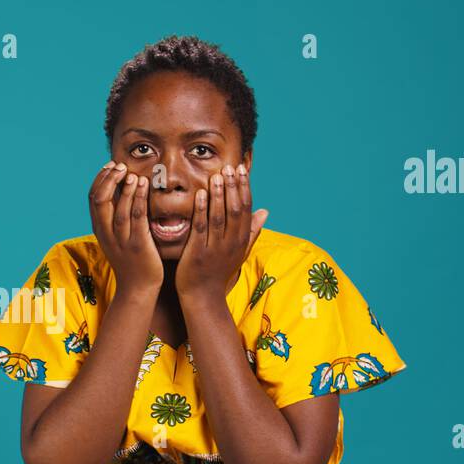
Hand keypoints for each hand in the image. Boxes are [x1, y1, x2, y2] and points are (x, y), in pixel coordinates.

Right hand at [88, 161, 162, 294]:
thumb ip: (115, 218)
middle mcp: (107, 233)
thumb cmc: (131, 261)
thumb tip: (119, 192)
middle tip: (120, 165)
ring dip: (123, 187)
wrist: (138, 288)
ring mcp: (121, 239)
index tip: (110, 165)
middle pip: (100, 200)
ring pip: (117, 208)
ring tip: (130, 172)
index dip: (100, 179)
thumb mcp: (116, 238)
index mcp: (100, 230)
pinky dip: (138, 198)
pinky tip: (143, 184)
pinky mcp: (137, 244)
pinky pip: (136, 217)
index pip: (92, 198)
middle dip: (108, 179)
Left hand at [175, 162, 268, 303]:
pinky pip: (201, 228)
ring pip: (219, 217)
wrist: (203, 296)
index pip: (246, 209)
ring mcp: (215, 248)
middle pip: (235, 210)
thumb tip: (266, 211)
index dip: (244, 188)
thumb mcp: (239, 252)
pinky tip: (201, 194)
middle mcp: (231, 243)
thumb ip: (251, 231)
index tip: (241, 170)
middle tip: (230, 166)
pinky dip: (202, 210)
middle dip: (233, 187)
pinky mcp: (198, 252)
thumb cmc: (219, 272)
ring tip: (217, 175)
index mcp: (241, 240)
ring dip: (219, 194)